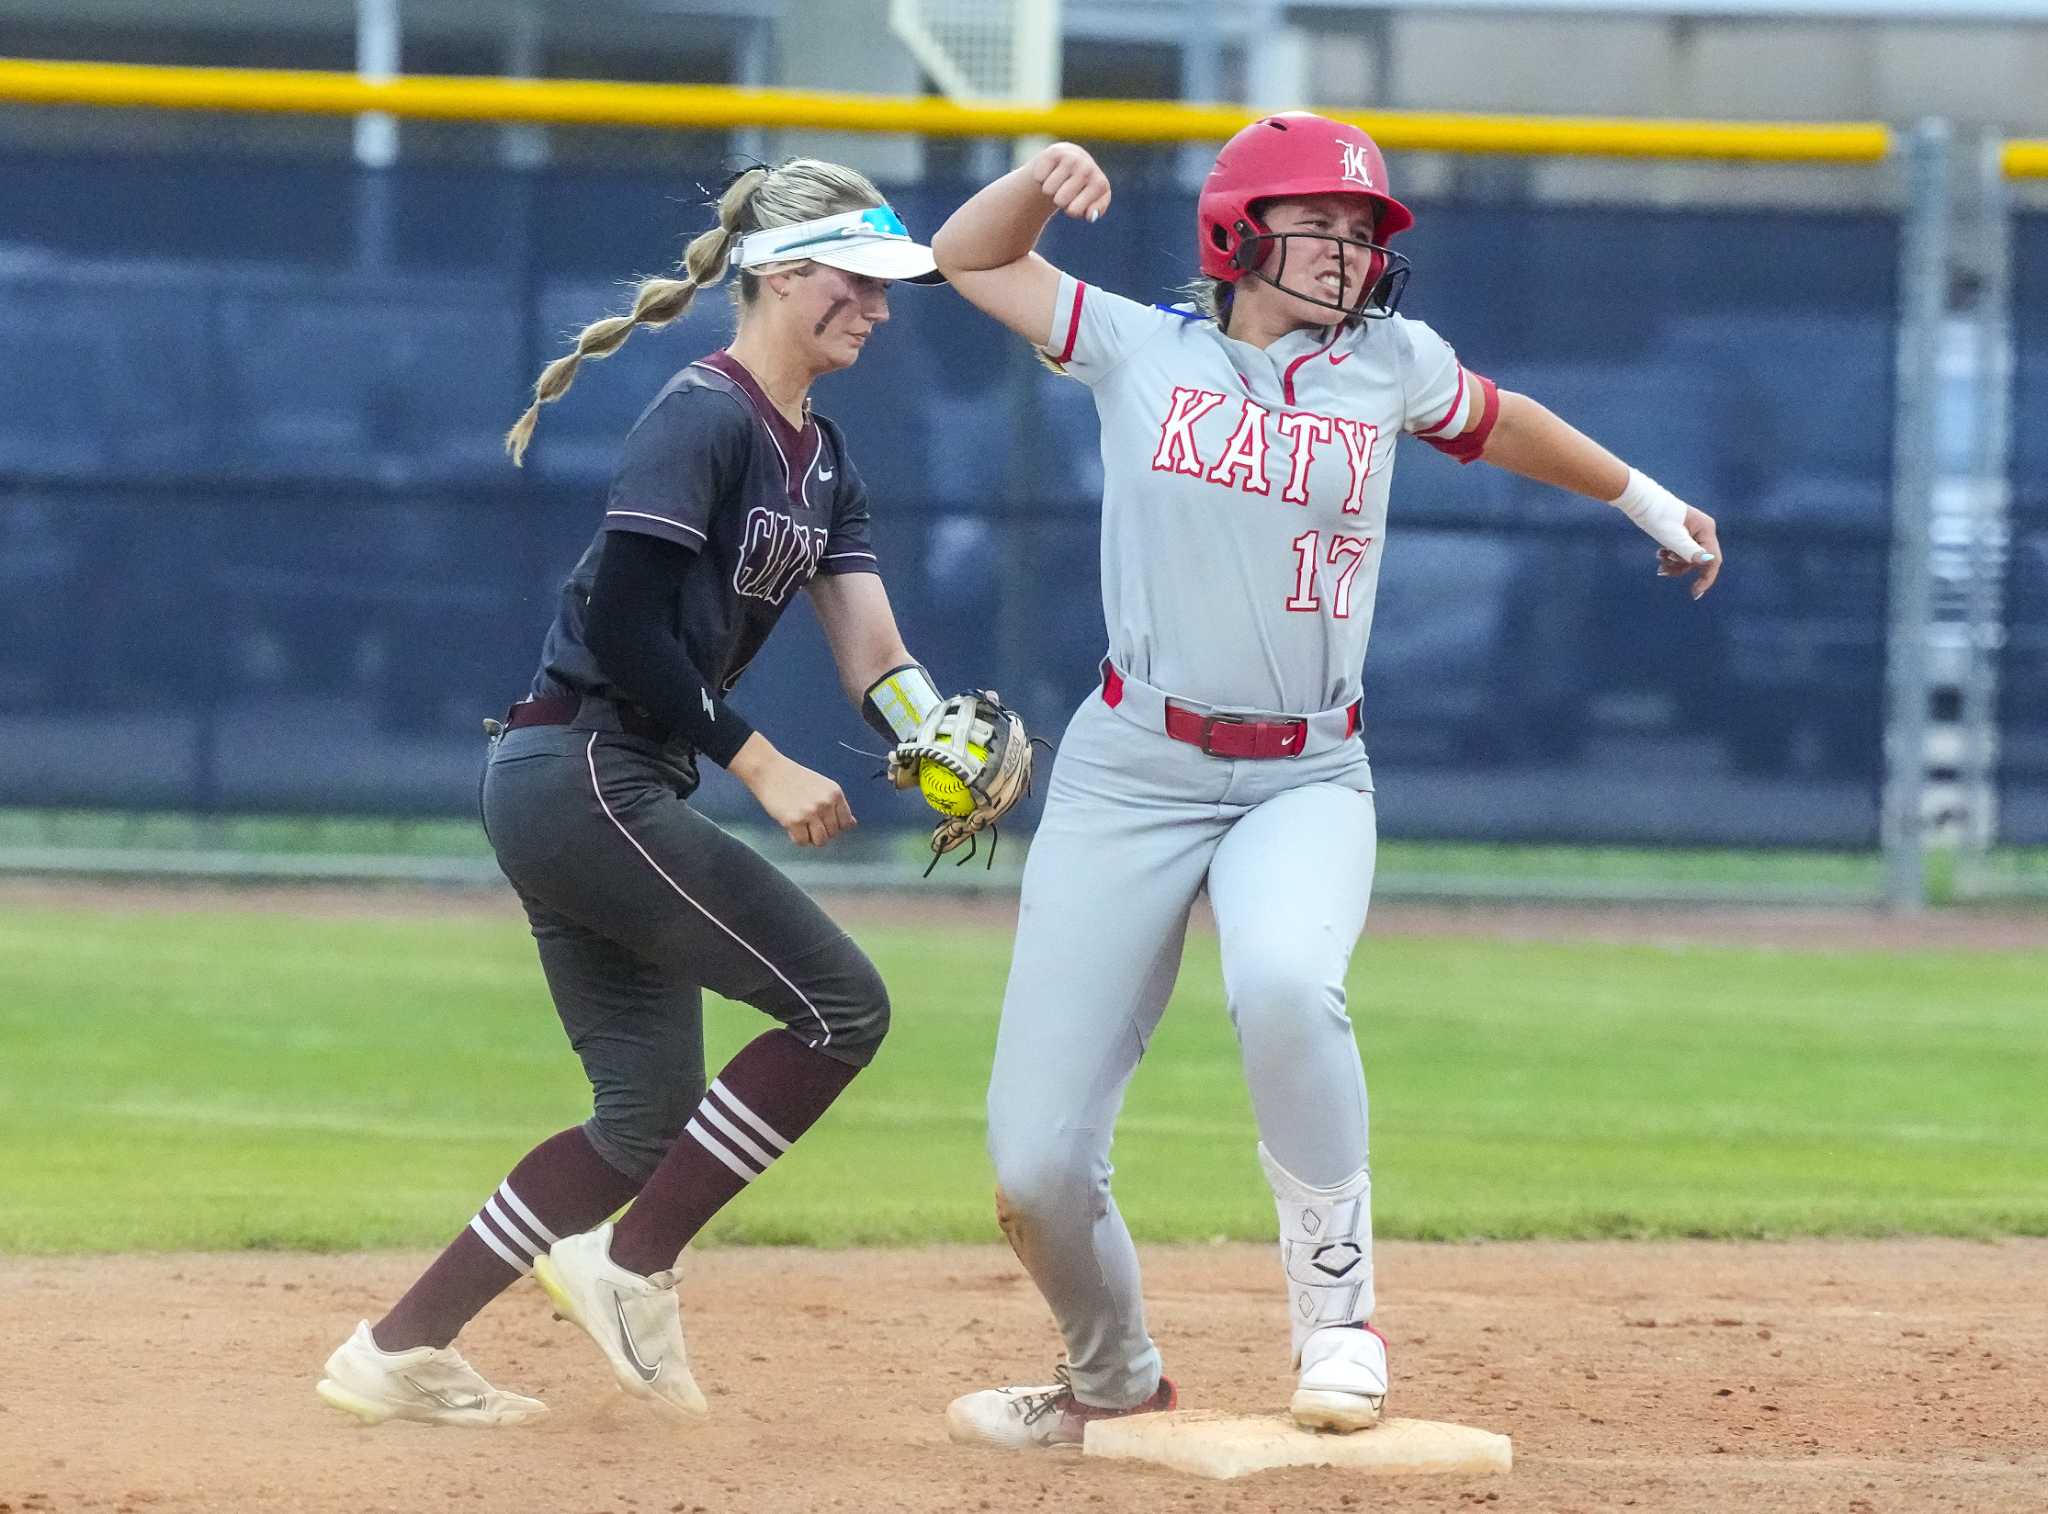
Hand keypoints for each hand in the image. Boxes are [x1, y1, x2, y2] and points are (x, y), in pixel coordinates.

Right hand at [730, 738, 854, 846]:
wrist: (769, 770)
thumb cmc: (795, 778)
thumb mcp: (823, 786)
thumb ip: (837, 805)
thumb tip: (852, 824)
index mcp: (835, 793)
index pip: (846, 823)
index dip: (835, 826)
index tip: (824, 822)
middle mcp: (826, 803)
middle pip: (833, 834)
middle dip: (821, 831)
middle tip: (808, 822)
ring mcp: (810, 812)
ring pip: (820, 841)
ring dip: (811, 837)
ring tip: (802, 826)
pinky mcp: (794, 821)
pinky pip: (802, 842)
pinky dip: (797, 838)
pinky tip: (792, 826)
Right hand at [1029, 142, 1111, 222]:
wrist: (1072, 159)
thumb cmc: (1083, 188)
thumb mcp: (1093, 202)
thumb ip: (1096, 211)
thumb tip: (1090, 216)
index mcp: (1100, 184)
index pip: (1073, 210)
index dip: (1070, 210)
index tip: (1077, 201)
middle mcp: (1087, 169)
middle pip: (1060, 201)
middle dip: (1059, 201)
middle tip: (1066, 191)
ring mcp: (1071, 159)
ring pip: (1048, 189)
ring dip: (1050, 190)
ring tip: (1059, 181)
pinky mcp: (1055, 152)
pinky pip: (1039, 177)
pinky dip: (1042, 178)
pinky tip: (1052, 171)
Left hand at [1656, 506, 1722, 599]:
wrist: (1641, 502)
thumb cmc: (1657, 517)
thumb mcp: (1672, 537)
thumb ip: (1690, 550)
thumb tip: (1709, 562)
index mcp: (1706, 529)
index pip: (1713, 560)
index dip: (1706, 578)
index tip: (1695, 594)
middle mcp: (1703, 530)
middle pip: (1699, 560)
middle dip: (1681, 568)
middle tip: (1662, 571)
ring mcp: (1693, 532)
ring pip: (1688, 557)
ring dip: (1674, 564)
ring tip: (1660, 560)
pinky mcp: (1682, 533)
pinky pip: (1681, 551)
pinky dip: (1671, 557)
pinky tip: (1660, 555)